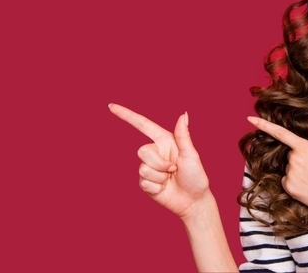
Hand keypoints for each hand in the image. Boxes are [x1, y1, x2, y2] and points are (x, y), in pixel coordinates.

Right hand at [112, 103, 211, 219]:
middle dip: (159, 163)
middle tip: (173, 169)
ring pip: (143, 168)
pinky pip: (143, 182)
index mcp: (165, 141)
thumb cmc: (196, 177)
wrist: (193, 201)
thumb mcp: (191, 155)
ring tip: (169, 179)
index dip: (126, 115)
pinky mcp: (145, 182)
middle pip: (142, 151)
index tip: (111, 106)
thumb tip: (183, 115)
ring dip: (159, 176)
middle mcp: (155, 152)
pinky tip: (164, 189)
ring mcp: (149, 168)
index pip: (143, 125)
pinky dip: (156, 187)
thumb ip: (183, 136)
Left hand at [247, 115, 307, 215]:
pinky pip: (287, 179)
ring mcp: (290, 174)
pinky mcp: (288, 187)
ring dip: (298, 170)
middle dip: (300, 157)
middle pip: (290, 154)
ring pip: (289, 167)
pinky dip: (295, 182)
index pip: (280, 133)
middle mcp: (294, 160)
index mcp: (304, 148)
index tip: (250, 119)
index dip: (264, 125)